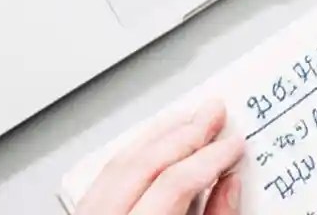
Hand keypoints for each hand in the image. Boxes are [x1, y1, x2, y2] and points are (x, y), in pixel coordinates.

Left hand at [77, 100, 245, 214]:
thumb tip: (229, 181)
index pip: (173, 184)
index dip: (208, 159)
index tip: (233, 144)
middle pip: (144, 164)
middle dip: (186, 134)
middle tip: (215, 112)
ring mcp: (87, 214)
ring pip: (120, 161)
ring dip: (159, 134)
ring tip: (189, 117)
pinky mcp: (82, 211)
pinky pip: (107, 172)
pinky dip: (136, 150)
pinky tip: (157, 139)